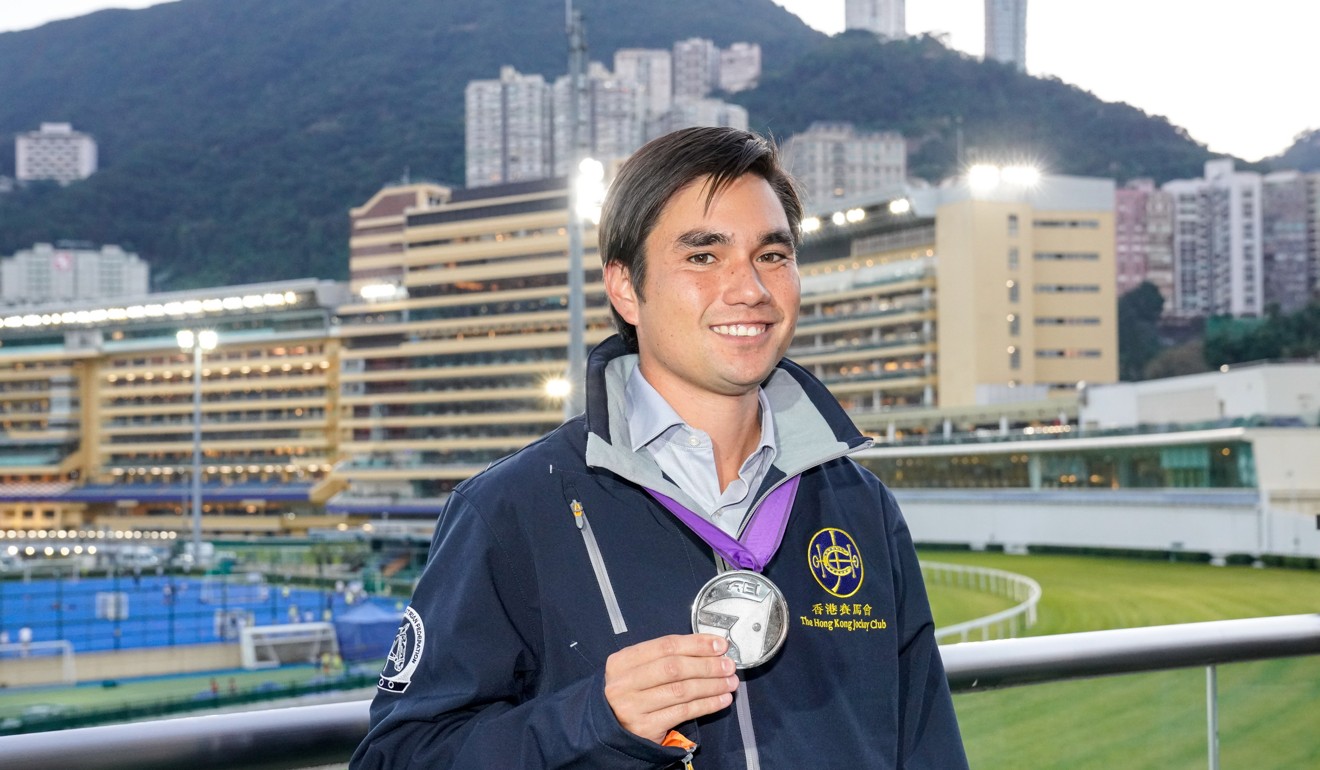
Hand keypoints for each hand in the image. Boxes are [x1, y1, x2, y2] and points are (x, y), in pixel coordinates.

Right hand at [603, 634, 739, 743]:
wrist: (612, 726)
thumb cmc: (633, 691)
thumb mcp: (639, 668)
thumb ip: (667, 657)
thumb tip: (710, 647)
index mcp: (623, 661)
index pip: (665, 646)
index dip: (696, 644)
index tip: (720, 645)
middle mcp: (624, 682)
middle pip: (674, 668)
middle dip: (707, 665)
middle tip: (728, 665)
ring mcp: (633, 706)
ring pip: (681, 691)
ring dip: (711, 685)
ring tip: (730, 682)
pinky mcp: (645, 727)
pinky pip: (683, 712)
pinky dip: (707, 705)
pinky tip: (721, 700)